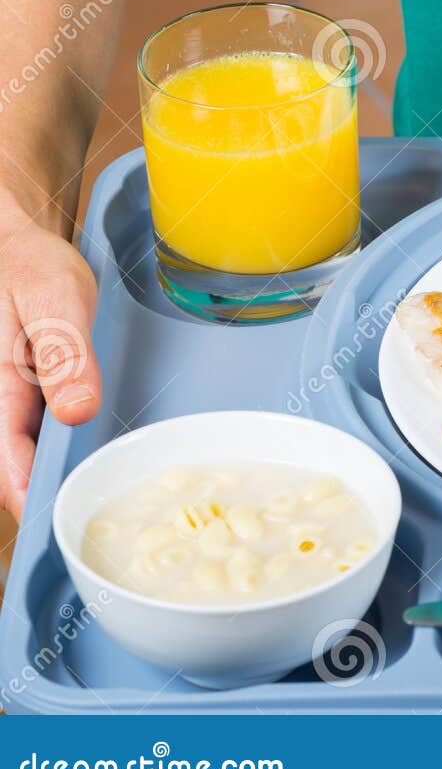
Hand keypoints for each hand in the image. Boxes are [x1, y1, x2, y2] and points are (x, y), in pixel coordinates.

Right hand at [0, 204, 99, 520]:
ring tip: (104, 487)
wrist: (13, 245)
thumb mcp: (57, 302)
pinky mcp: (16, 399)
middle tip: (100, 514)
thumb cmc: (31, 268)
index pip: (10, 463)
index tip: (68, 523)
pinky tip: (91, 453)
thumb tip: (78, 412)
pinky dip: (59, 449)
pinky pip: (31, 435)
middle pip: (14, 468)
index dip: (36, 499)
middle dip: (52, 494)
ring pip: (23, 454)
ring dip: (56, 473)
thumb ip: (67, 357)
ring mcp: (4, 401)